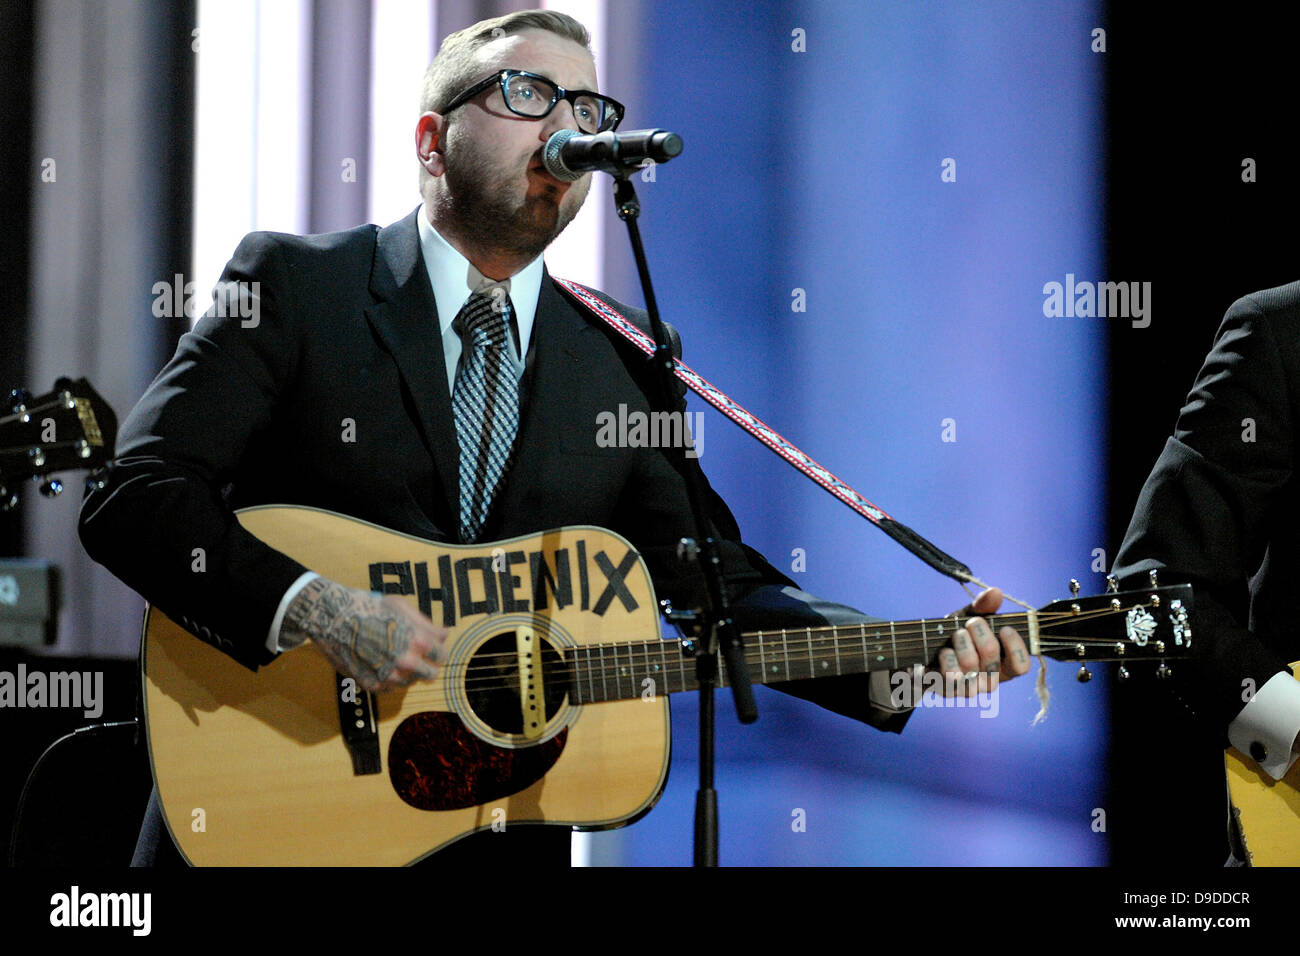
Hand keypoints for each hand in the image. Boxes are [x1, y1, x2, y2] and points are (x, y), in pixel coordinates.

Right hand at [281, 577, 446, 691]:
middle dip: (427, 665)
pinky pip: (390, 688)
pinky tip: (381, 663)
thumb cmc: (369, 608)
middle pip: (430, 675)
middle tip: (418, 656)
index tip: (432, 649)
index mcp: (418, 642)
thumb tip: (445, 634)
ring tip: (393, 655)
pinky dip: (389, 679)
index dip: (437, 651)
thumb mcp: (402, 608)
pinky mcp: (372, 685)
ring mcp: (389, 676)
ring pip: (410, 683)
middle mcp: (406, 663)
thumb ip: (427, 624)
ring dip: (407, 672)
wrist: (334, 619)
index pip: (442, 656)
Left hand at [933, 586, 1030, 696]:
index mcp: (1003, 666)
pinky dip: (947, 656)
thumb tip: (995, 592)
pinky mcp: (949, 692)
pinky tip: (944, 651)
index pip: (1021, 666)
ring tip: (956, 634)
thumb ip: (983, 607)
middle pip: (992, 655)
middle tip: (971, 622)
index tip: (1005, 628)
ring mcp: (970, 689)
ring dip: (962, 642)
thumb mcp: (968, 617)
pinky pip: (951, 675)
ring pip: (971, 664)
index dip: (1016, 647)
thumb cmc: (954, 636)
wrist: (923, 654)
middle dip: (979, 631)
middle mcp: (990, 680)